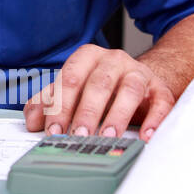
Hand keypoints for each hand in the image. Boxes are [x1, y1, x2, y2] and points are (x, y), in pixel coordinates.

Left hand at [23, 44, 175, 141]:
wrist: (140, 81)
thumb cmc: (101, 87)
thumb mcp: (73, 89)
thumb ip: (50, 101)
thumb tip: (33, 122)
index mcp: (87, 57)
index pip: (69, 79)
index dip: (60, 106)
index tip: (53, 130)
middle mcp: (113, 60)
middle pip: (98, 84)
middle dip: (86, 113)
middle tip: (78, 136)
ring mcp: (139, 73)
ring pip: (129, 90)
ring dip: (117, 115)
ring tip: (108, 136)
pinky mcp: (160, 89)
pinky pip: (160, 103)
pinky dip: (154, 119)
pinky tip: (145, 136)